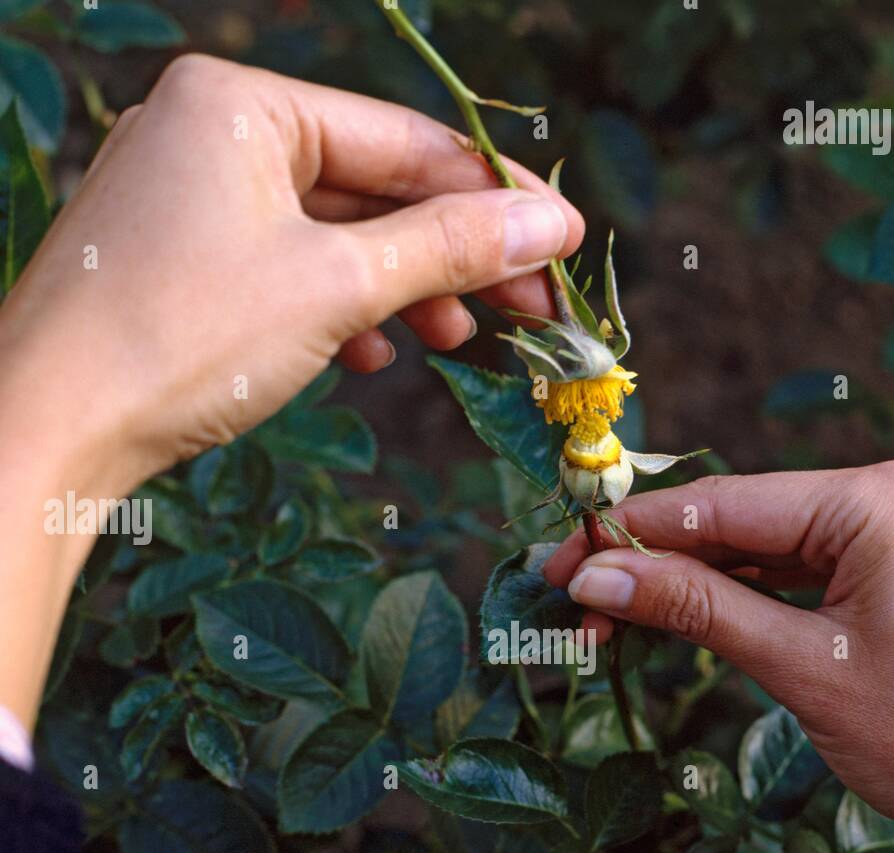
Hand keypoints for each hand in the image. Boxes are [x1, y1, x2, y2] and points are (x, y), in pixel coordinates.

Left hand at [0, 54, 581, 726]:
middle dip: (449, 254)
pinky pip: (283, 270)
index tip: (560, 242)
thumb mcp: (336, 286)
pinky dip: (336, 310)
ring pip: (329, 235)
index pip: (401, 139)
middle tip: (526, 309)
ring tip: (455, 340)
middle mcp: (210, 132)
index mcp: (242, 104)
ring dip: (400, 290)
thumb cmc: (186, 339)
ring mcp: (189, 198)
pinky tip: (369, 356)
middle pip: (369, 187)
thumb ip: (449, 246)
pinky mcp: (179, 261)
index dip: (491, 194)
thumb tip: (551, 223)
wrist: (52, 427)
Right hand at [544, 462, 893, 852]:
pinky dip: (750, 599)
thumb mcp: (800, 669)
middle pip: (744, 521)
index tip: (561, 560)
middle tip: (575, 599)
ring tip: (614, 617)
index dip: (632, 535)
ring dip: (696, 584)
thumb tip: (596, 576)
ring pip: (771, 548)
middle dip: (657, 563)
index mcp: (881, 500)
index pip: (725, 505)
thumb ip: (695, 610)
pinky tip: (688, 617)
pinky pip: (808, 571)